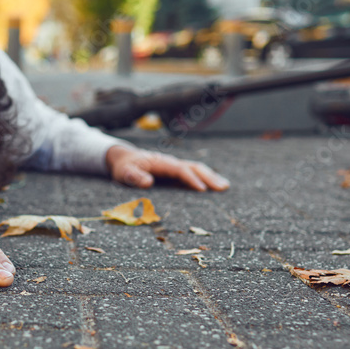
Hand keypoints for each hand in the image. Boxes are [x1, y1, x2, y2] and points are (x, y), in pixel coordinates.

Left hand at [105, 145, 228, 191]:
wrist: (124, 159)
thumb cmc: (124, 167)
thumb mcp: (124, 173)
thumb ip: (133, 177)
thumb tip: (148, 182)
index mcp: (161, 163)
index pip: (180, 169)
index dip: (191, 179)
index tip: (202, 189)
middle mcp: (171, 163)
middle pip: (194, 167)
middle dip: (209, 176)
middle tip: (223, 187)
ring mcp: (174, 167)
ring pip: (196, 169)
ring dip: (211, 176)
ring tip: (225, 186)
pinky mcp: (175, 172)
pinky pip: (193, 173)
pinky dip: (205, 178)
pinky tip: (213, 186)